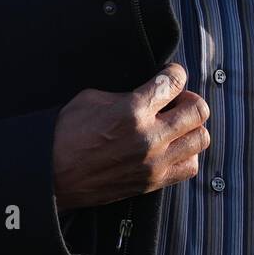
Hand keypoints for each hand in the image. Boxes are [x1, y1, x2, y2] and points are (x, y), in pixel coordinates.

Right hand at [52, 62, 210, 211]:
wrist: (53, 176)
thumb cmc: (66, 134)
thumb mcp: (93, 98)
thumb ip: (127, 93)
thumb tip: (148, 92)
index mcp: (133, 109)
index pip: (175, 82)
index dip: (175, 73)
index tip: (171, 75)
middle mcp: (149, 136)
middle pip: (198, 110)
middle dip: (189, 99)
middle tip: (176, 101)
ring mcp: (154, 162)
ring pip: (201, 138)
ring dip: (191, 127)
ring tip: (176, 125)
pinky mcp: (153, 182)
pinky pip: (190, 166)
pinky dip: (187, 154)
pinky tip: (172, 148)